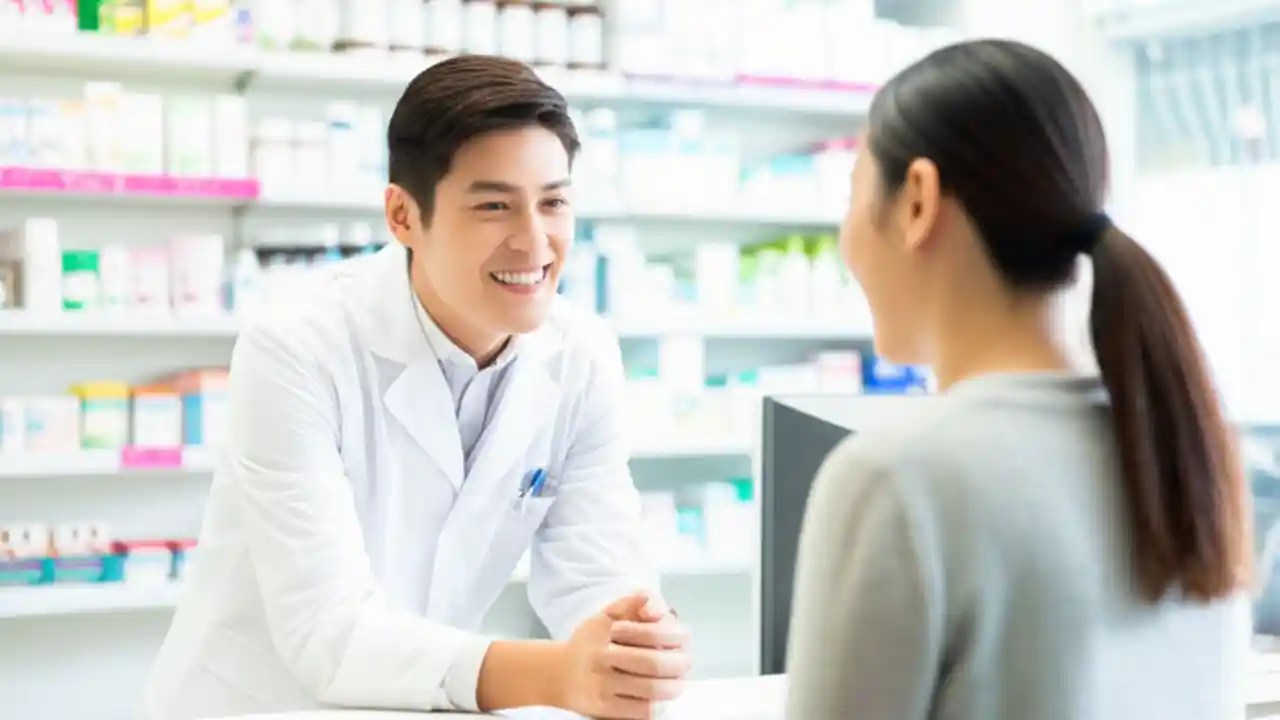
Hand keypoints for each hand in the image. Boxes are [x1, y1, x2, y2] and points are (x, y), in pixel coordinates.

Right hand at [558, 591, 691, 718]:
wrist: (556, 674)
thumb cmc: (589, 643)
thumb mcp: (605, 616)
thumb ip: (630, 604)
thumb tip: (650, 602)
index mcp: (605, 630)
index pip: (650, 632)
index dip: (673, 636)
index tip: (684, 638)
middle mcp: (601, 657)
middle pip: (653, 663)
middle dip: (678, 664)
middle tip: (686, 663)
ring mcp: (601, 685)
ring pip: (649, 690)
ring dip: (672, 687)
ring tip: (677, 683)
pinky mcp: (601, 709)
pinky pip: (638, 711)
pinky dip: (657, 707)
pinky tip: (662, 700)